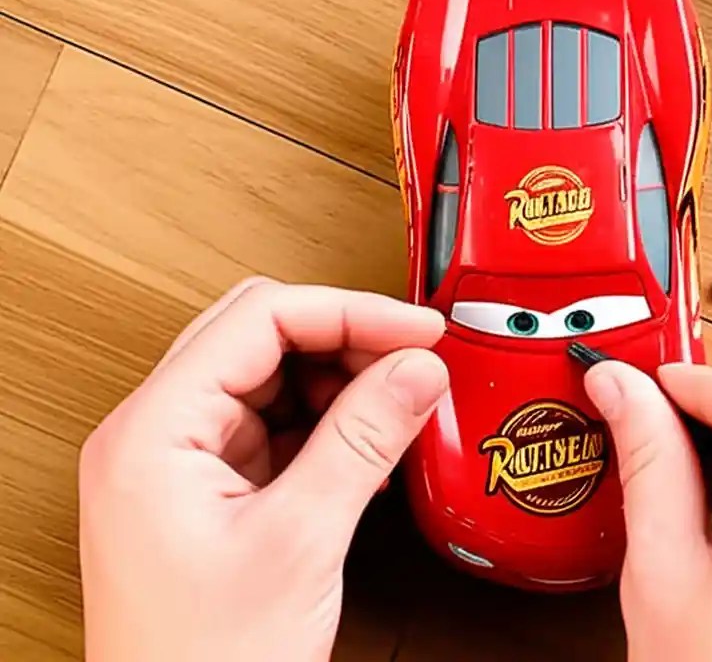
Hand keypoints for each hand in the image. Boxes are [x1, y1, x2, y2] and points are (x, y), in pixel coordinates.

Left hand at [78, 278, 448, 661]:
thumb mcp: (299, 541)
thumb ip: (363, 441)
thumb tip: (416, 369)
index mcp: (153, 432)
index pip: (259, 319)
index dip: (348, 312)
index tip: (415, 328)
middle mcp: (156, 436)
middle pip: (262, 337)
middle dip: (348, 341)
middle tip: (415, 361)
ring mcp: (181, 464)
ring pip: (273, 379)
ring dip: (343, 384)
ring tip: (401, 408)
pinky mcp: (209, 493)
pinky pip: (277, 428)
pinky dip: (330, 428)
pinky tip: (371, 446)